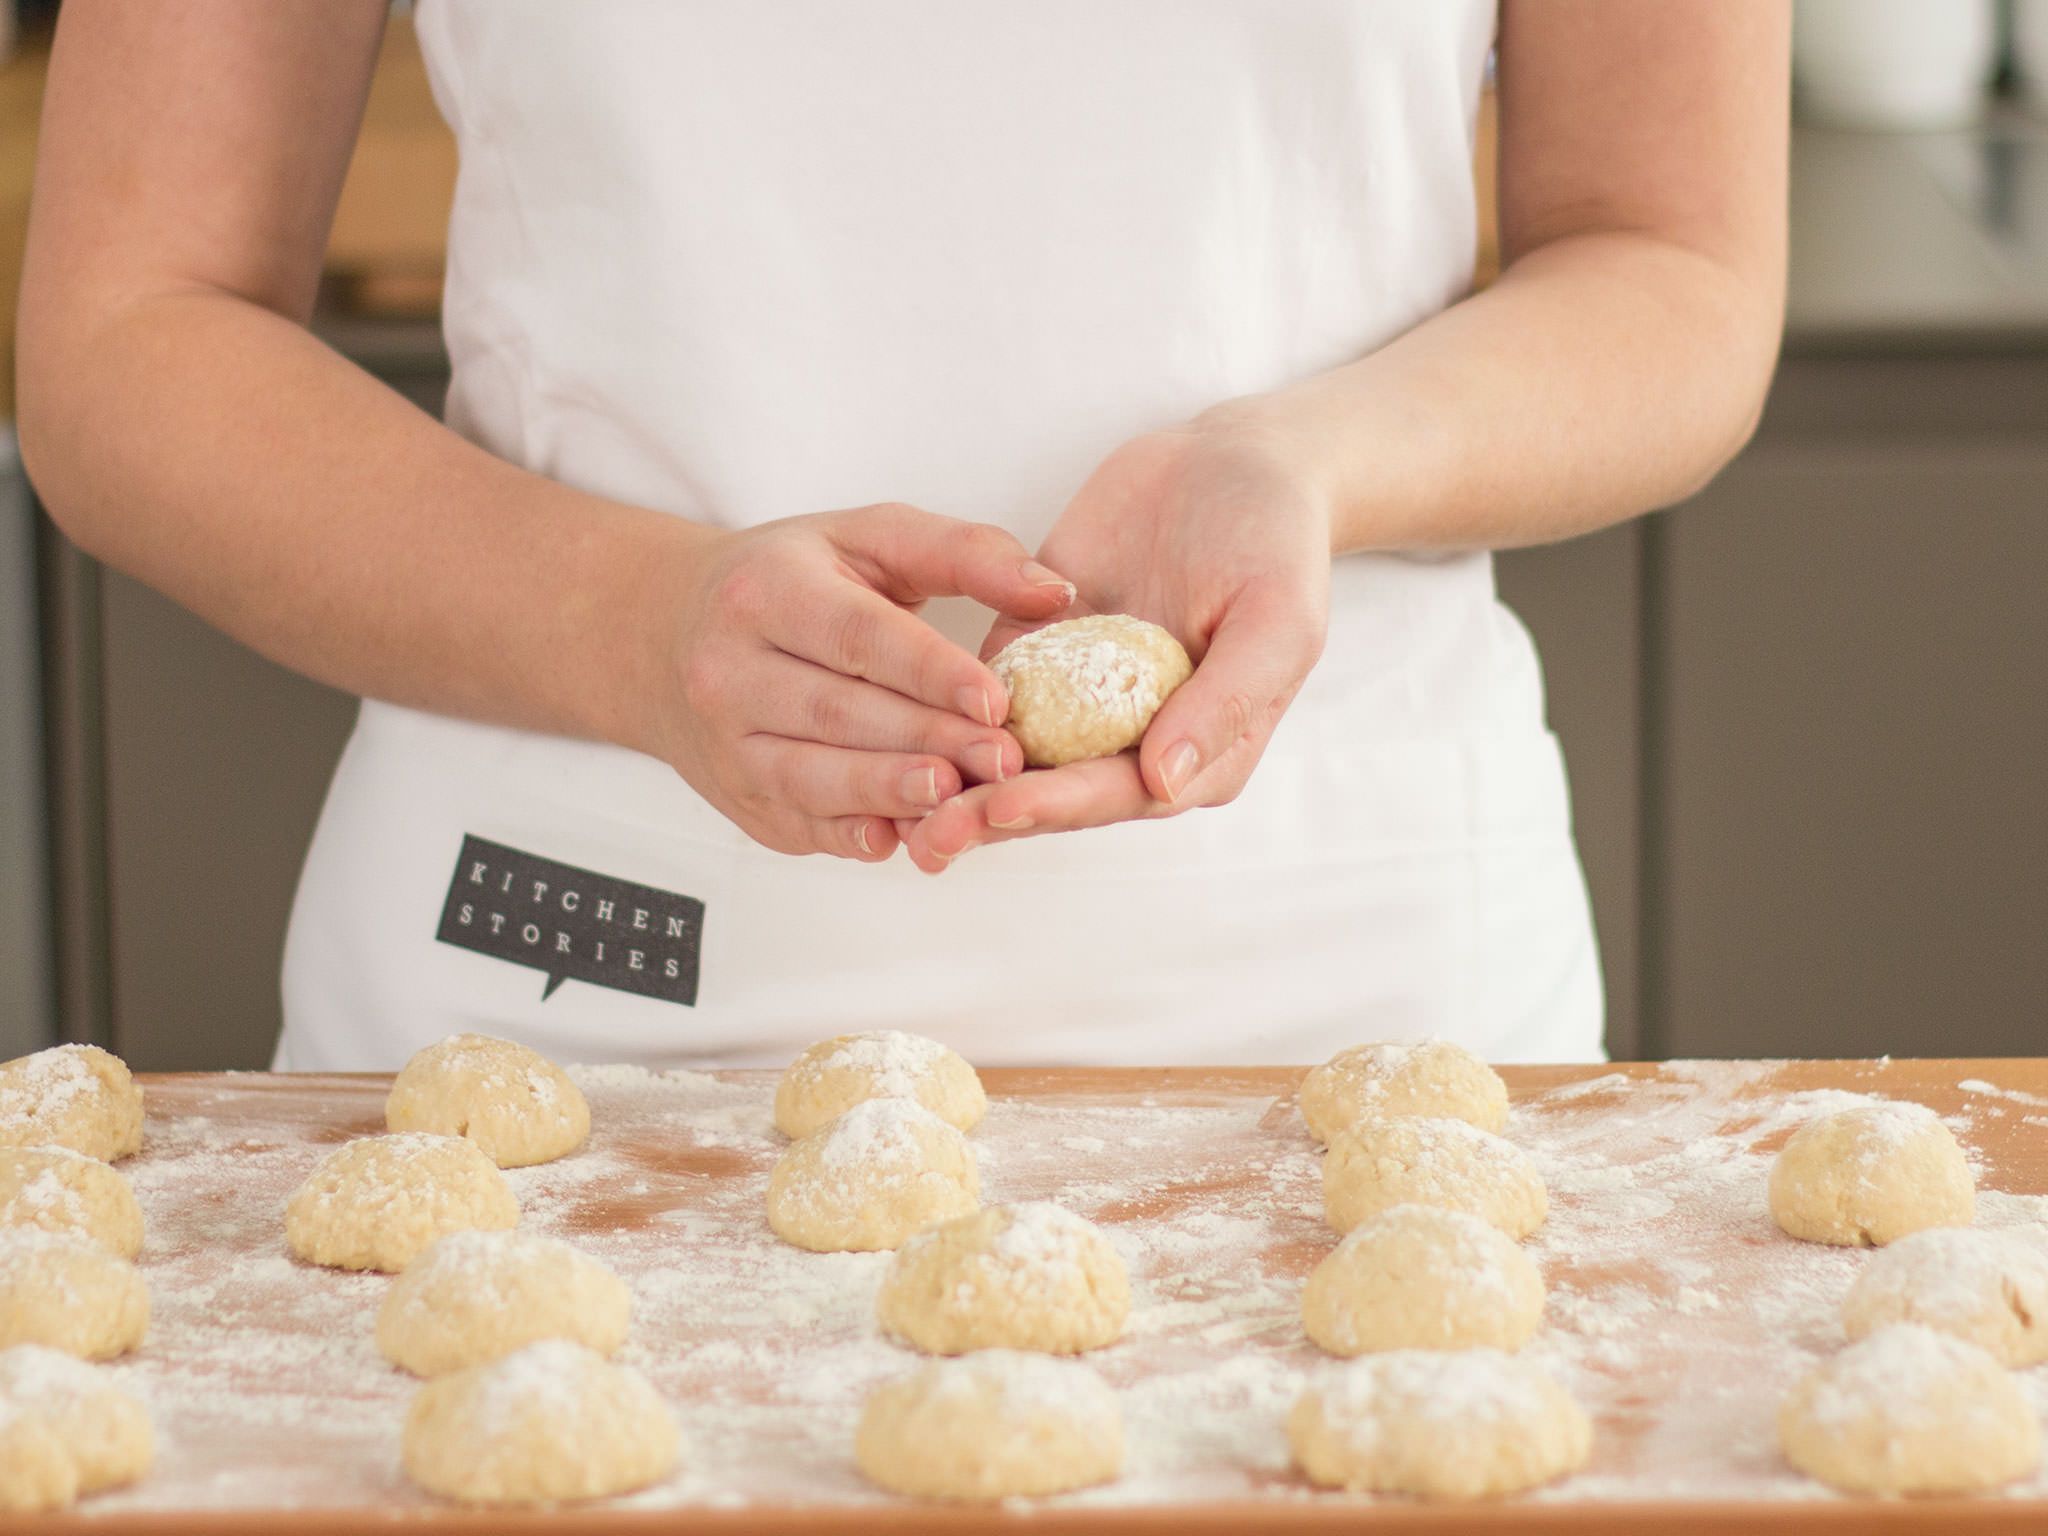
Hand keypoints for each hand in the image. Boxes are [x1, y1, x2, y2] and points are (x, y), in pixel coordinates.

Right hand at [647, 503, 1075, 860]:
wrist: (668, 635)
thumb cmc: (796, 581)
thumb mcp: (869, 539)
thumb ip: (966, 554)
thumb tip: (1055, 593)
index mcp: (767, 590)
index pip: (856, 635)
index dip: (930, 671)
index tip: (997, 700)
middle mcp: (730, 668)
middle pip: (838, 712)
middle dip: (927, 740)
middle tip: (1005, 760)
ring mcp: (726, 742)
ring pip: (811, 776)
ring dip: (889, 793)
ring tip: (958, 799)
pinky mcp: (738, 797)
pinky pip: (798, 823)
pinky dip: (852, 835)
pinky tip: (903, 838)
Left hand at [902, 410, 1331, 871]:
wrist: (1234, 462)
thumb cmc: (1276, 543)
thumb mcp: (1277, 619)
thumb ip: (1225, 702)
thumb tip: (1166, 783)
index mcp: (1201, 752)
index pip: (1121, 794)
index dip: (1059, 804)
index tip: (1000, 808)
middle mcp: (1136, 741)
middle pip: (1057, 792)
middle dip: (993, 814)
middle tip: (928, 832)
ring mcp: (1084, 702)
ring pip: (1014, 759)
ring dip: (960, 784)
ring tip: (898, 808)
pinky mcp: (1039, 656)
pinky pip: (989, 695)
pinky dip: (945, 720)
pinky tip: (893, 736)